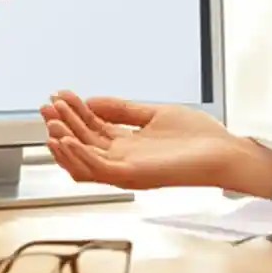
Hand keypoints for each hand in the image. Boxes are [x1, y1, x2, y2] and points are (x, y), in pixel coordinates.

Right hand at [40, 91, 271, 197]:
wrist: (223, 153)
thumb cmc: (199, 139)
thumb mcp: (154, 114)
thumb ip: (124, 110)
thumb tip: (93, 101)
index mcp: (128, 146)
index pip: (91, 129)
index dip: (73, 112)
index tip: (59, 96)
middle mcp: (123, 159)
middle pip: (82, 143)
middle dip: (62, 124)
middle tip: (47, 107)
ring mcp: (127, 169)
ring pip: (82, 161)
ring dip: (64, 142)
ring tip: (53, 123)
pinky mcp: (133, 176)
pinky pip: (98, 169)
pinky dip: (80, 155)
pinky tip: (69, 139)